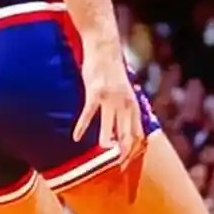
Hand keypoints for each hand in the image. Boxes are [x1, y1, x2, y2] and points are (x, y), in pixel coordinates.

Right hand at [73, 49, 144, 167]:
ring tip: (102, 154)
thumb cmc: (112, 70)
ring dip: (106, 142)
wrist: (104, 47)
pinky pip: (88, 114)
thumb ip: (126, 105)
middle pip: (126, 134)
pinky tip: (75, 137)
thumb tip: (123, 122)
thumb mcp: (125, 89)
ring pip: (109, 127)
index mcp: (133, 104)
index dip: (135, 149)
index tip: (128, 163)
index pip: (138, 133)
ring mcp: (110, 98)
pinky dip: (81, 126)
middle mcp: (125, 103)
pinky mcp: (95, 92)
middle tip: (117, 166)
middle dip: (124, 152)